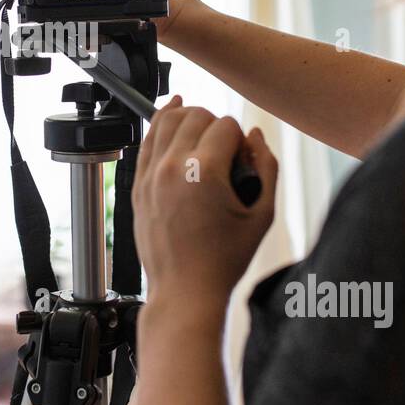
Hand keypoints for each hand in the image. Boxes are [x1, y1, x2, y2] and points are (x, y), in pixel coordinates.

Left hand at [132, 97, 278, 306]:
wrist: (186, 290)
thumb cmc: (225, 259)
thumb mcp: (262, 215)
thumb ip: (266, 167)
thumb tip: (256, 136)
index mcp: (204, 171)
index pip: (226, 125)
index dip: (240, 139)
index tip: (242, 161)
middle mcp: (173, 167)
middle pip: (197, 115)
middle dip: (216, 124)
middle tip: (225, 150)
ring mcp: (151, 175)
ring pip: (166, 119)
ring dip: (188, 117)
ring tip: (201, 129)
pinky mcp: (138, 185)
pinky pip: (147, 140)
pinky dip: (160, 124)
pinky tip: (171, 114)